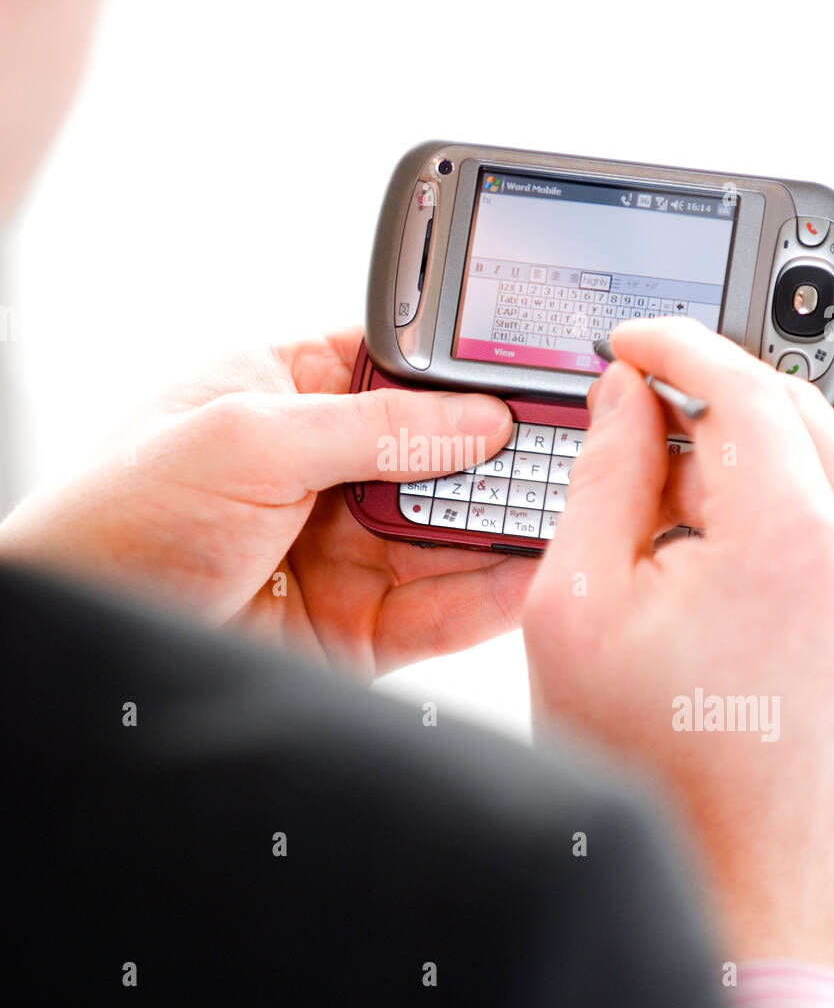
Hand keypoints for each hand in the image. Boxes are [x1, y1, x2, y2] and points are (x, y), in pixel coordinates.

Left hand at [0, 329, 533, 677]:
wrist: (77, 643)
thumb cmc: (118, 518)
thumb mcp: (243, 442)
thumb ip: (368, 427)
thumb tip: (477, 418)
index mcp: (285, 390)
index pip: (401, 364)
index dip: (469, 372)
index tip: (537, 379)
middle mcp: (322, 467)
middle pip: (443, 452)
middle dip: (507, 454)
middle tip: (580, 451)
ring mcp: (341, 547)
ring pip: (452, 531)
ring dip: (511, 523)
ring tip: (582, 511)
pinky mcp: (354, 624)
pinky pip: (439, 608)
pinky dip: (490, 597)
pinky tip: (536, 575)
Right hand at [522, 316, 833, 976]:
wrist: (739, 879)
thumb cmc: (656, 768)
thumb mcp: (578, 605)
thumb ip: (603, 476)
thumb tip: (623, 401)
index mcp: (791, 539)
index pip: (743, 385)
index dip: (677, 345)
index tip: (633, 341)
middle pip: (796, 409)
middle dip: (711, 396)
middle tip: (636, 418)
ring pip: (821, 460)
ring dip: (742, 453)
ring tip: (661, 509)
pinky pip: (833, 517)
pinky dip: (771, 504)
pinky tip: (706, 553)